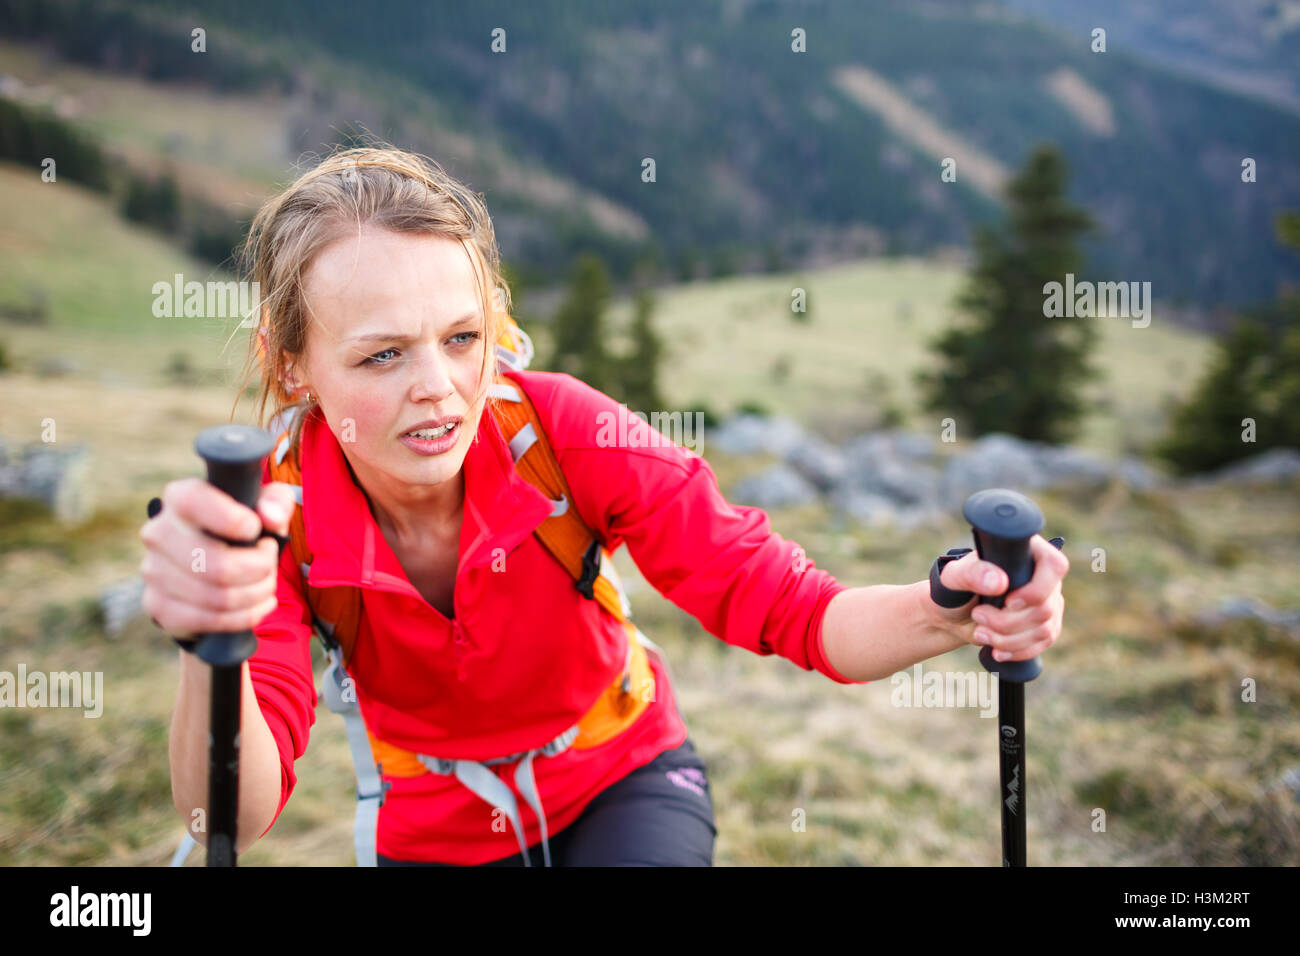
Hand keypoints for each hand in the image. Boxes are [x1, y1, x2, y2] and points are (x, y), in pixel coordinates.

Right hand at [139, 479, 298, 640]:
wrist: (211, 567)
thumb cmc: (242, 530)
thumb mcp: (265, 508)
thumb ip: (275, 501)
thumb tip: (269, 515)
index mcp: (179, 498)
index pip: (194, 503)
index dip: (234, 521)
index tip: (255, 529)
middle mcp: (158, 533)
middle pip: (218, 565)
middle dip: (260, 569)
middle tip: (269, 562)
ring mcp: (153, 572)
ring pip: (219, 598)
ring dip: (257, 594)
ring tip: (266, 583)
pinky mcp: (158, 606)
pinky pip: (211, 621)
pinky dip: (246, 616)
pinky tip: (259, 604)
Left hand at [930, 535, 1068, 661]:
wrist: (954, 614)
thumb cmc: (955, 588)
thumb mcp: (954, 577)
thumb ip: (972, 574)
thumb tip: (999, 582)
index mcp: (1027, 553)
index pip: (1054, 565)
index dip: (1036, 589)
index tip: (1008, 602)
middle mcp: (1043, 576)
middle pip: (1044, 607)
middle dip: (1006, 621)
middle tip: (978, 616)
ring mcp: (1048, 602)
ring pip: (1043, 630)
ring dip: (1008, 638)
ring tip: (980, 632)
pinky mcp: (1045, 625)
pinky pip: (1043, 643)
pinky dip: (1017, 651)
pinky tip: (997, 650)